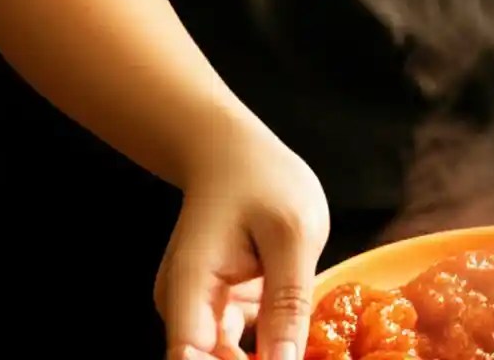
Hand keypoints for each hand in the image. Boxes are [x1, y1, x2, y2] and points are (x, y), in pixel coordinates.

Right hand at [156, 132, 329, 359]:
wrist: (235, 155)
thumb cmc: (264, 182)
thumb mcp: (293, 237)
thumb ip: (288, 303)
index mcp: (190, 288)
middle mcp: (184, 308)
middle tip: (304, 353)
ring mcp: (200, 309)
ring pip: (229, 359)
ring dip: (267, 358)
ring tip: (309, 343)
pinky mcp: (220, 308)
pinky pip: (243, 343)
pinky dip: (272, 345)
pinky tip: (302, 339)